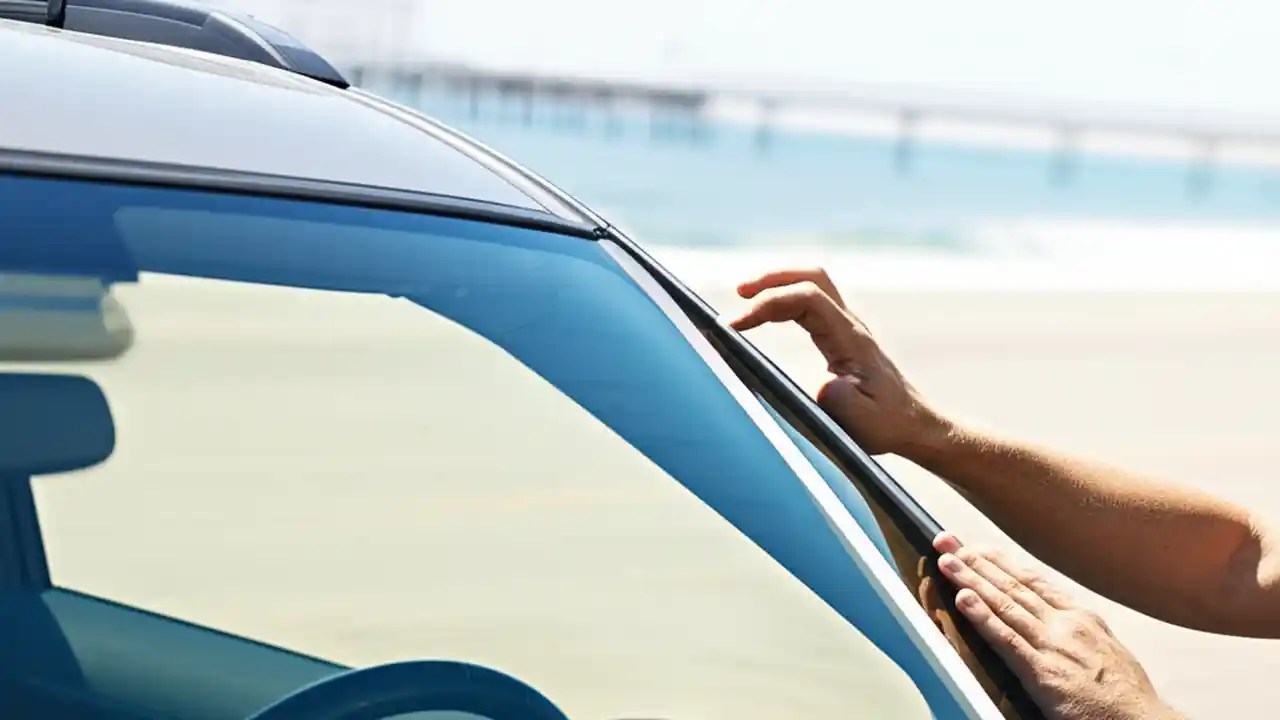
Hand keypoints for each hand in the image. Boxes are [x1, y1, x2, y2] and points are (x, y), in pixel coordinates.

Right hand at [730, 268, 945, 455]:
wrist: (913, 424)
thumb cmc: (888, 424)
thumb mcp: (864, 421)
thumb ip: (841, 401)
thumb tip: (822, 385)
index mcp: (851, 339)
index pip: (808, 299)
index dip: (769, 303)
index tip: (737, 325)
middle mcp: (850, 325)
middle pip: (812, 277)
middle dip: (772, 279)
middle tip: (739, 293)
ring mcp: (847, 327)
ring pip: (813, 284)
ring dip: (778, 283)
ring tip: (745, 296)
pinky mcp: (842, 336)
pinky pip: (812, 302)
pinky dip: (785, 298)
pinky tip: (767, 313)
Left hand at [933, 533, 1181, 719]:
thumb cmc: (1127, 696)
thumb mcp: (1106, 649)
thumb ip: (1076, 631)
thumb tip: (1051, 619)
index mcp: (1081, 617)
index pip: (1033, 581)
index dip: (1001, 562)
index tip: (977, 546)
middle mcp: (1066, 624)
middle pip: (1013, 585)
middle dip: (977, 562)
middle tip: (948, 542)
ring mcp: (1054, 646)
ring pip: (1004, 604)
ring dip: (971, 580)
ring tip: (947, 561)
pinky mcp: (1043, 673)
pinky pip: (1006, 639)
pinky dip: (982, 616)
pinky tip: (962, 599)